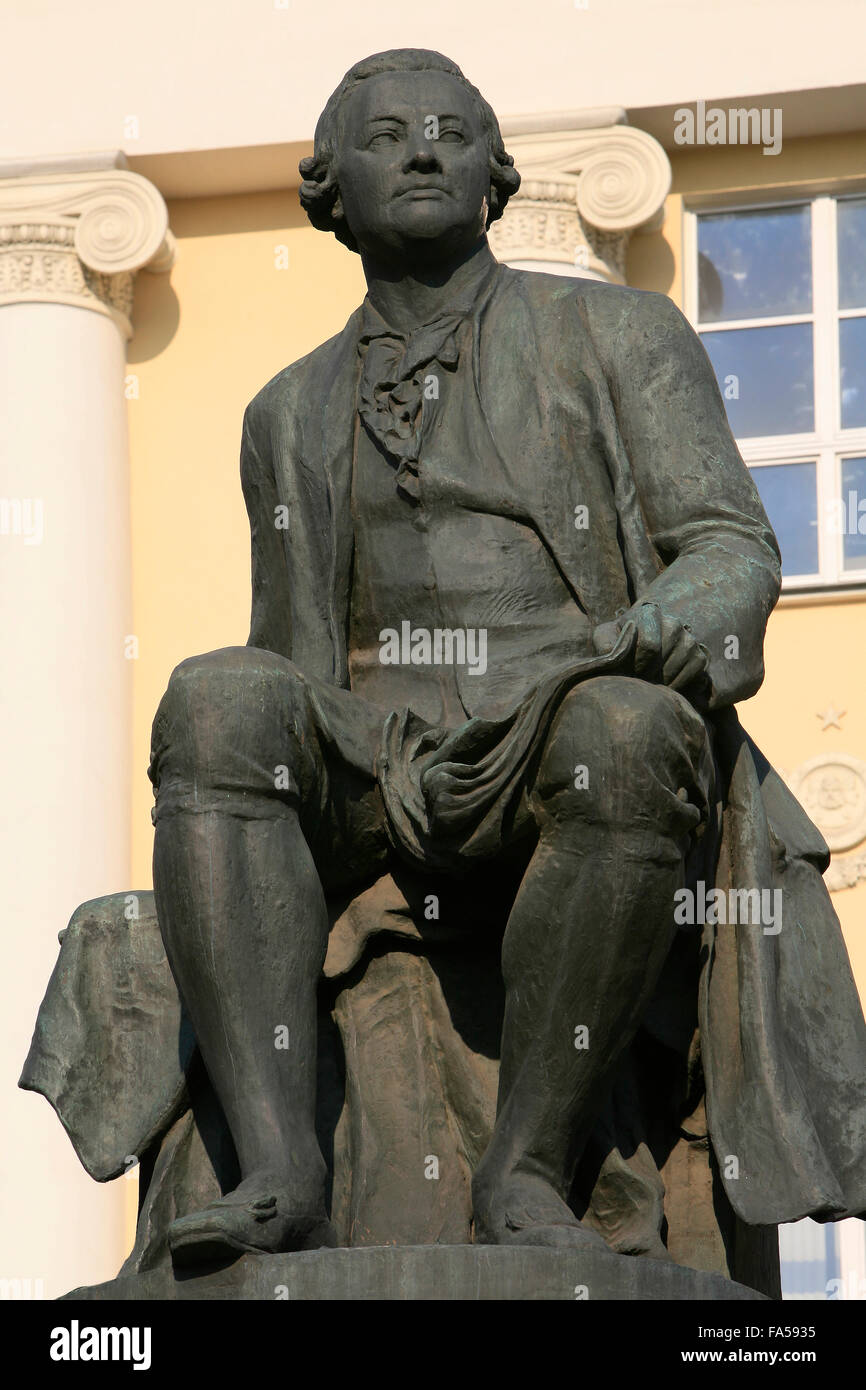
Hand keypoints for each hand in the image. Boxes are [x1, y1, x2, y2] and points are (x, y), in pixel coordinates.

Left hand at [592, 603, 708, 693]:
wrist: (640, 651)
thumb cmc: (619, 644)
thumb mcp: (604, 639)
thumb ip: (605, 644)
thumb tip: (617, 654)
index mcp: (649, 613)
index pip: (650, 644)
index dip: (638, 665)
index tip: (629, 672)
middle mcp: (673, 621)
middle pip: (664, 657)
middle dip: (647, 674)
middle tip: (638, 680)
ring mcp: (689, 638)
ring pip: (678, 665)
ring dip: (661, 681)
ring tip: (648, 682)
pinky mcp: (700, 655)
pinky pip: (693, 673)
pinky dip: (677, 684)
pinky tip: (664, 685)